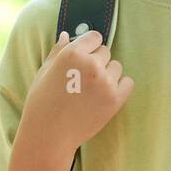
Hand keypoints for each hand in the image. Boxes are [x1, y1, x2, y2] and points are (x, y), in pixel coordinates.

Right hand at [21, 30, 133, 153]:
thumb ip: (58, 51)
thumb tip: (66, 35)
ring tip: (92, 90)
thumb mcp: (45, 72)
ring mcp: (105, 82)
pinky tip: (105, 95)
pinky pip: (128, 83)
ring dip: (108, 74)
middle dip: (97, 62)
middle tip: (83, 79)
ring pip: (116, 67)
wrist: (49, 135)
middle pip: (106, 52)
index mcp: (72, 53)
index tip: (85, 57)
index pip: (95, 37)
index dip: (90, 47)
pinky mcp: (115, 99)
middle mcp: (91, 65)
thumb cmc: (42, 102)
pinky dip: (120, 87)